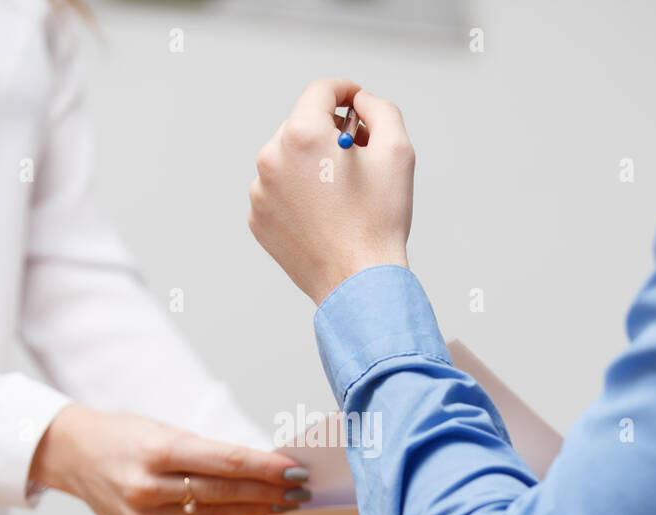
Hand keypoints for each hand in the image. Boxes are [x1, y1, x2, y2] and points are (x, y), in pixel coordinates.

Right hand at [30, 404, 310, 514]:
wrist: (72, 455)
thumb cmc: (126, 436)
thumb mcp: (166, 432)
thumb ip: (208, 454)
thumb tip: (262, 469)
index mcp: (156, 452)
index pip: (225, 462)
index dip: (265, 468)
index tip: (296, 469)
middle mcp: (147, 488)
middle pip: (224, 494)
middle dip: (268, 493)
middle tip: (301, 491)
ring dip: (255, 512)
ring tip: (285, 505)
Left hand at [249, 79, 414, 304]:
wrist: (358, 281)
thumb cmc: (379, 220)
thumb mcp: (397, 151)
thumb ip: (380, 109)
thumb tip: (361, 102)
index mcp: (302, 135)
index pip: (320, 91)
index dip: (344, 91)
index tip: (356, 103)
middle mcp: (271, 158)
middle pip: (302, 125)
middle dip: (329, 133)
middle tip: (358, 155)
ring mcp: (260, 191)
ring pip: (287, 160)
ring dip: (311, 164)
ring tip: (341, 193)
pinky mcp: (258, 219)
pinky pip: (278, 192)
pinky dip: (298, 194)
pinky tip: (324, 215)